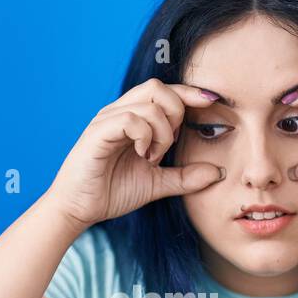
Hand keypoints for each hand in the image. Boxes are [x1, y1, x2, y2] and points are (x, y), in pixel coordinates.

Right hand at [48, 79, 225, 229]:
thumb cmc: (111, 192)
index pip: (165, 91)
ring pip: (149, 103)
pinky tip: (143, 155)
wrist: (79, 209)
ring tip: (154, 157)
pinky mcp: (98, 132)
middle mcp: (120, 112)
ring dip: (162, 131)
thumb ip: (185, 177)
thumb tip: (218, 171)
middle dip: (177, 113)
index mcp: (133, 118)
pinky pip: (131, 119)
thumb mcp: (157, 184)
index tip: (211, 103)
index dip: (189, 93)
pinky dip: (145, 135)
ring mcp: (108, 119)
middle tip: (171, 144)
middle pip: (159, 87)